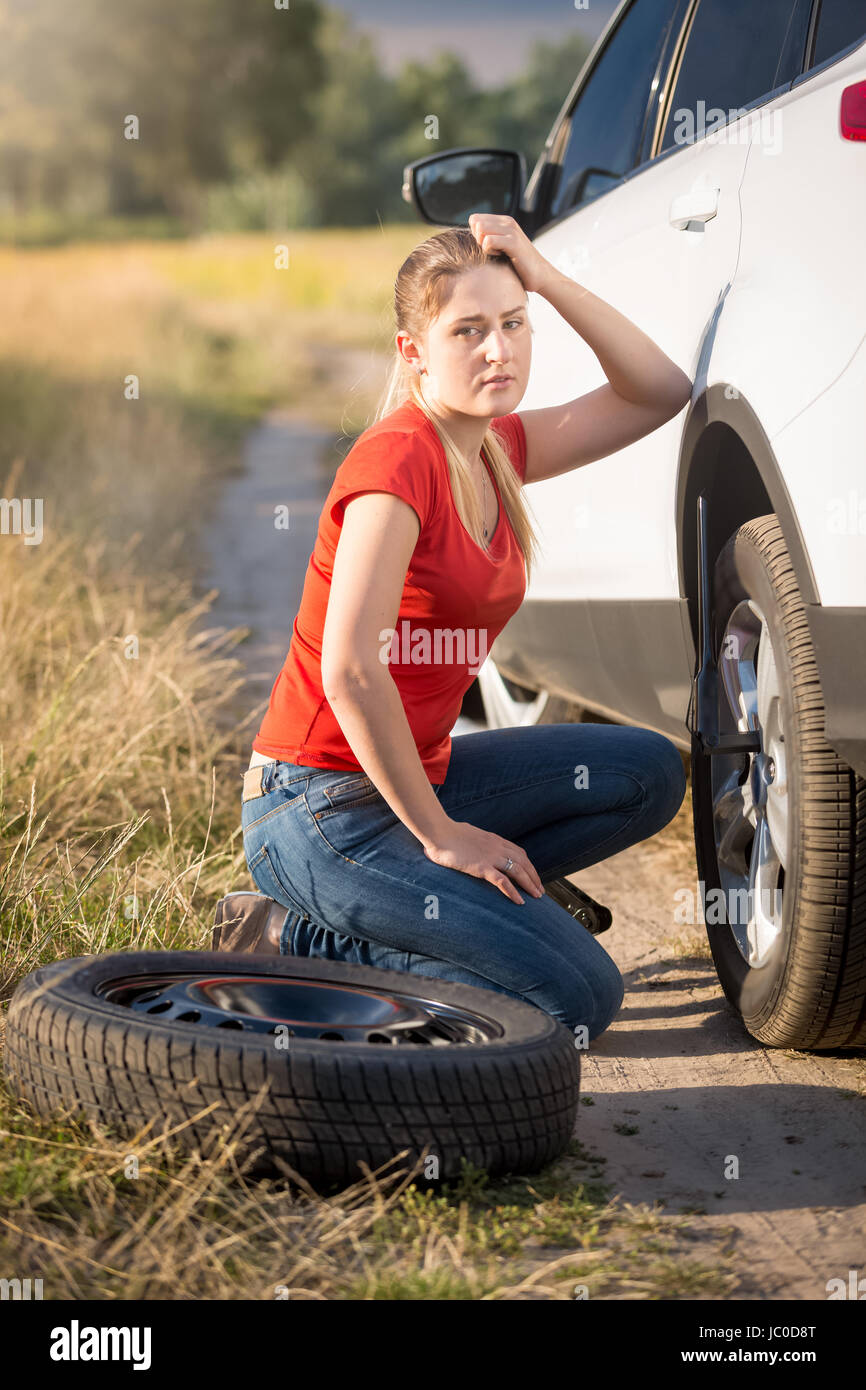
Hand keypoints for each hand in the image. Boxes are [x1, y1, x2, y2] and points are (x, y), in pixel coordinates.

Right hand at [422, 817, 544, 904]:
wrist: (438, 831)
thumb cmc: (447, 833)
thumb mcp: (467, 835)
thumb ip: (474, 842)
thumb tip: (469, 847)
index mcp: (494, 840)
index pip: (519, 852)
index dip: (528, 865)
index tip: (532, 875)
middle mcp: (497, 847)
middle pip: (523, 862)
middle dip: (534, 877)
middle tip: (540, 890)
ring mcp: (490, 857)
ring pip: (518, 871)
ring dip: (530, 885)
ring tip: (536, 897)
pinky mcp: (481, 867)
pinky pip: (503, 881)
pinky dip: (513, 892)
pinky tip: (519, 902)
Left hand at [468, 212, 555, 294]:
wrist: (540, 275)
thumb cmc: (518, 266)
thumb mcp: (502, 249)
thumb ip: (488, 240)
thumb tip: (470, 239)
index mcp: (503, 221)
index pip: (475, 219)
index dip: (475, 234)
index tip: (488, 246)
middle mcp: (507, 221)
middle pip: (475, 223)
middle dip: (478, 239)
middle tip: (492, 251)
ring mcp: (511, 230)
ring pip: (480, 229)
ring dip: (483, 244)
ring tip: (497, 253)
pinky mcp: (513, 242)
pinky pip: (488, 241)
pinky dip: (489, 251)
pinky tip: (501, 256)